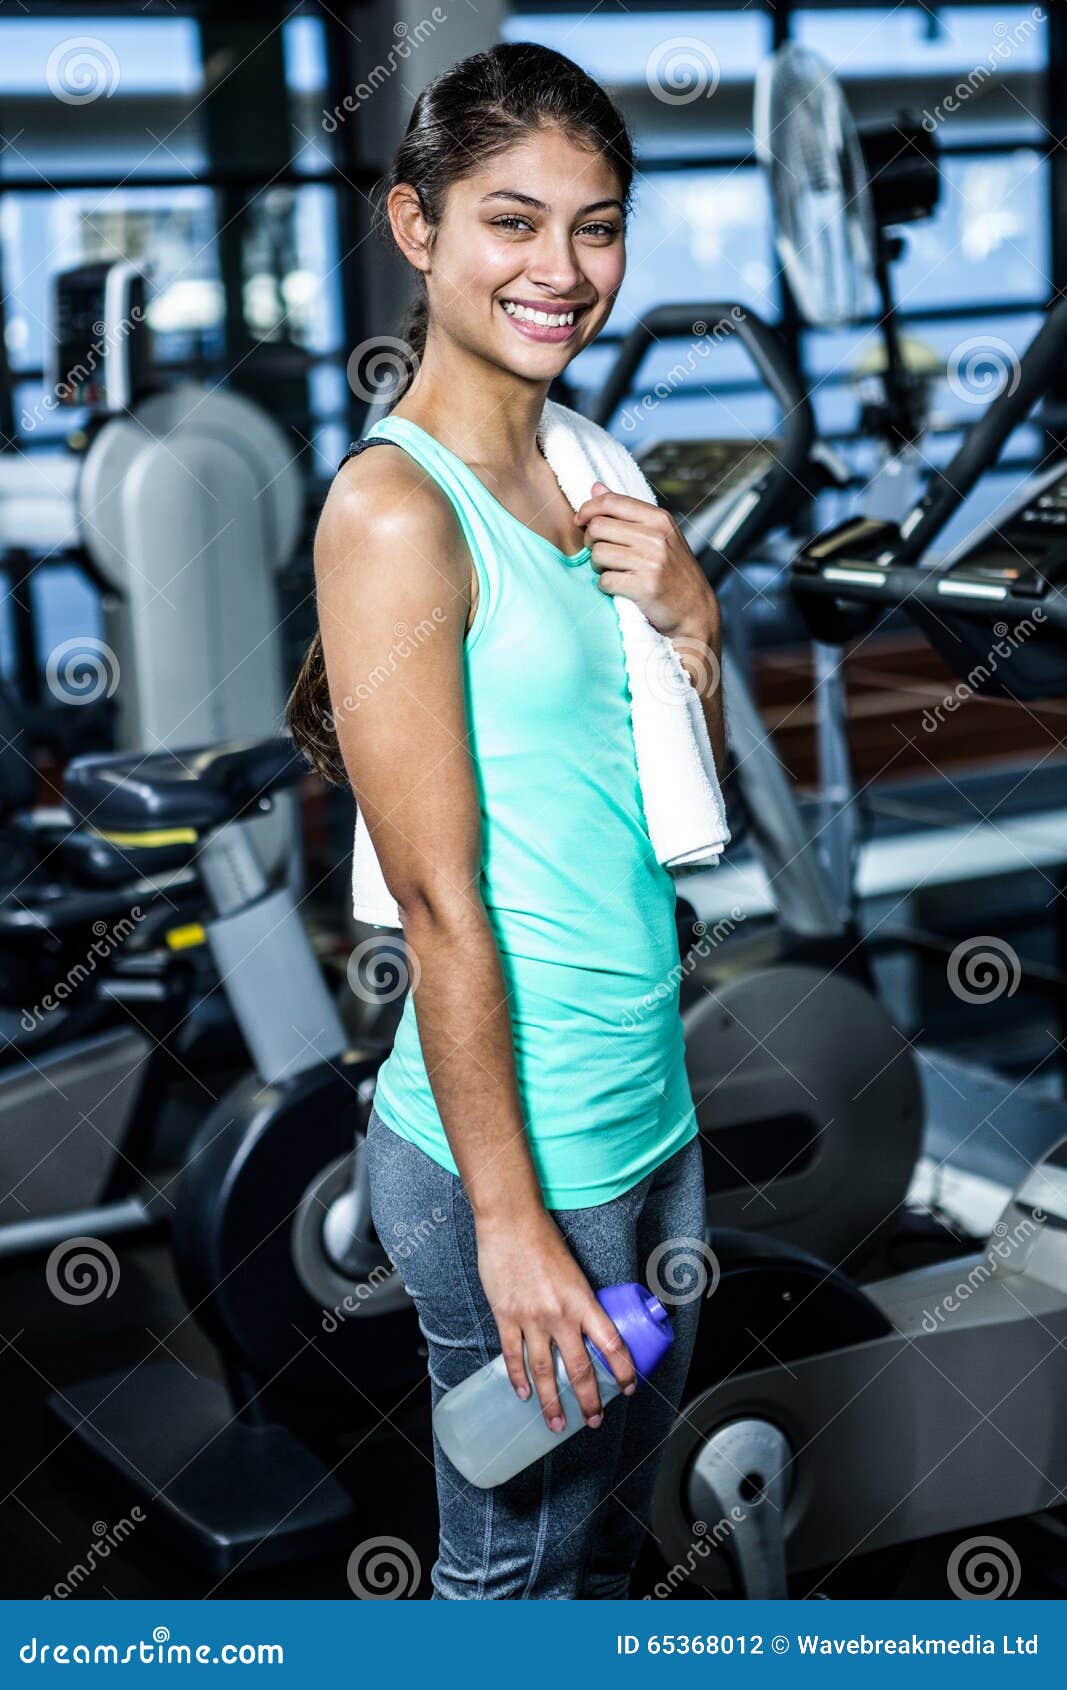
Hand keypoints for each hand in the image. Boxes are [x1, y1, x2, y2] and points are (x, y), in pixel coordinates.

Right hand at [475, 1206, 637, 1431]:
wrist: (510, 1221)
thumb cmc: (543, 1239)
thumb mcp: (574, 1271)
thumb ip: (579, 1300)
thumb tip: (586, 1326)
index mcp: (583, 1300)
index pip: (612, 1344)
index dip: (623, 1370)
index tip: (629, 1388)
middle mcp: (560, 1314)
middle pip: (578, 1368)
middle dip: (588, 1400)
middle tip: (593, 1421)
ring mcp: (531, 1318)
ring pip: (545, 1370)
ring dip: (551, 1401)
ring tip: (556, 1423)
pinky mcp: (506, 1316)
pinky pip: (513, 1355)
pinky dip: (518, 1377)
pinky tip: (522, 1393)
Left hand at [574, 481, 721, 645]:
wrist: (696, 610)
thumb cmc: (673, 571)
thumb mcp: (658, 535)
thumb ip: (626, 511)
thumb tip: (596, 486)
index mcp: (659, 519)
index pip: (610, 502)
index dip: (587, 509)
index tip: (580, 521)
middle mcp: (656, 537)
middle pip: (598, 527)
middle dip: (591, 541)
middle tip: (601, 553)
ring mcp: (651, 562)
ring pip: (597, 554)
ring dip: (598, 566)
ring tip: (613, 571)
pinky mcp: (644, 587)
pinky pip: (605, 580)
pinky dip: (606, 586)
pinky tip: (619, 587)